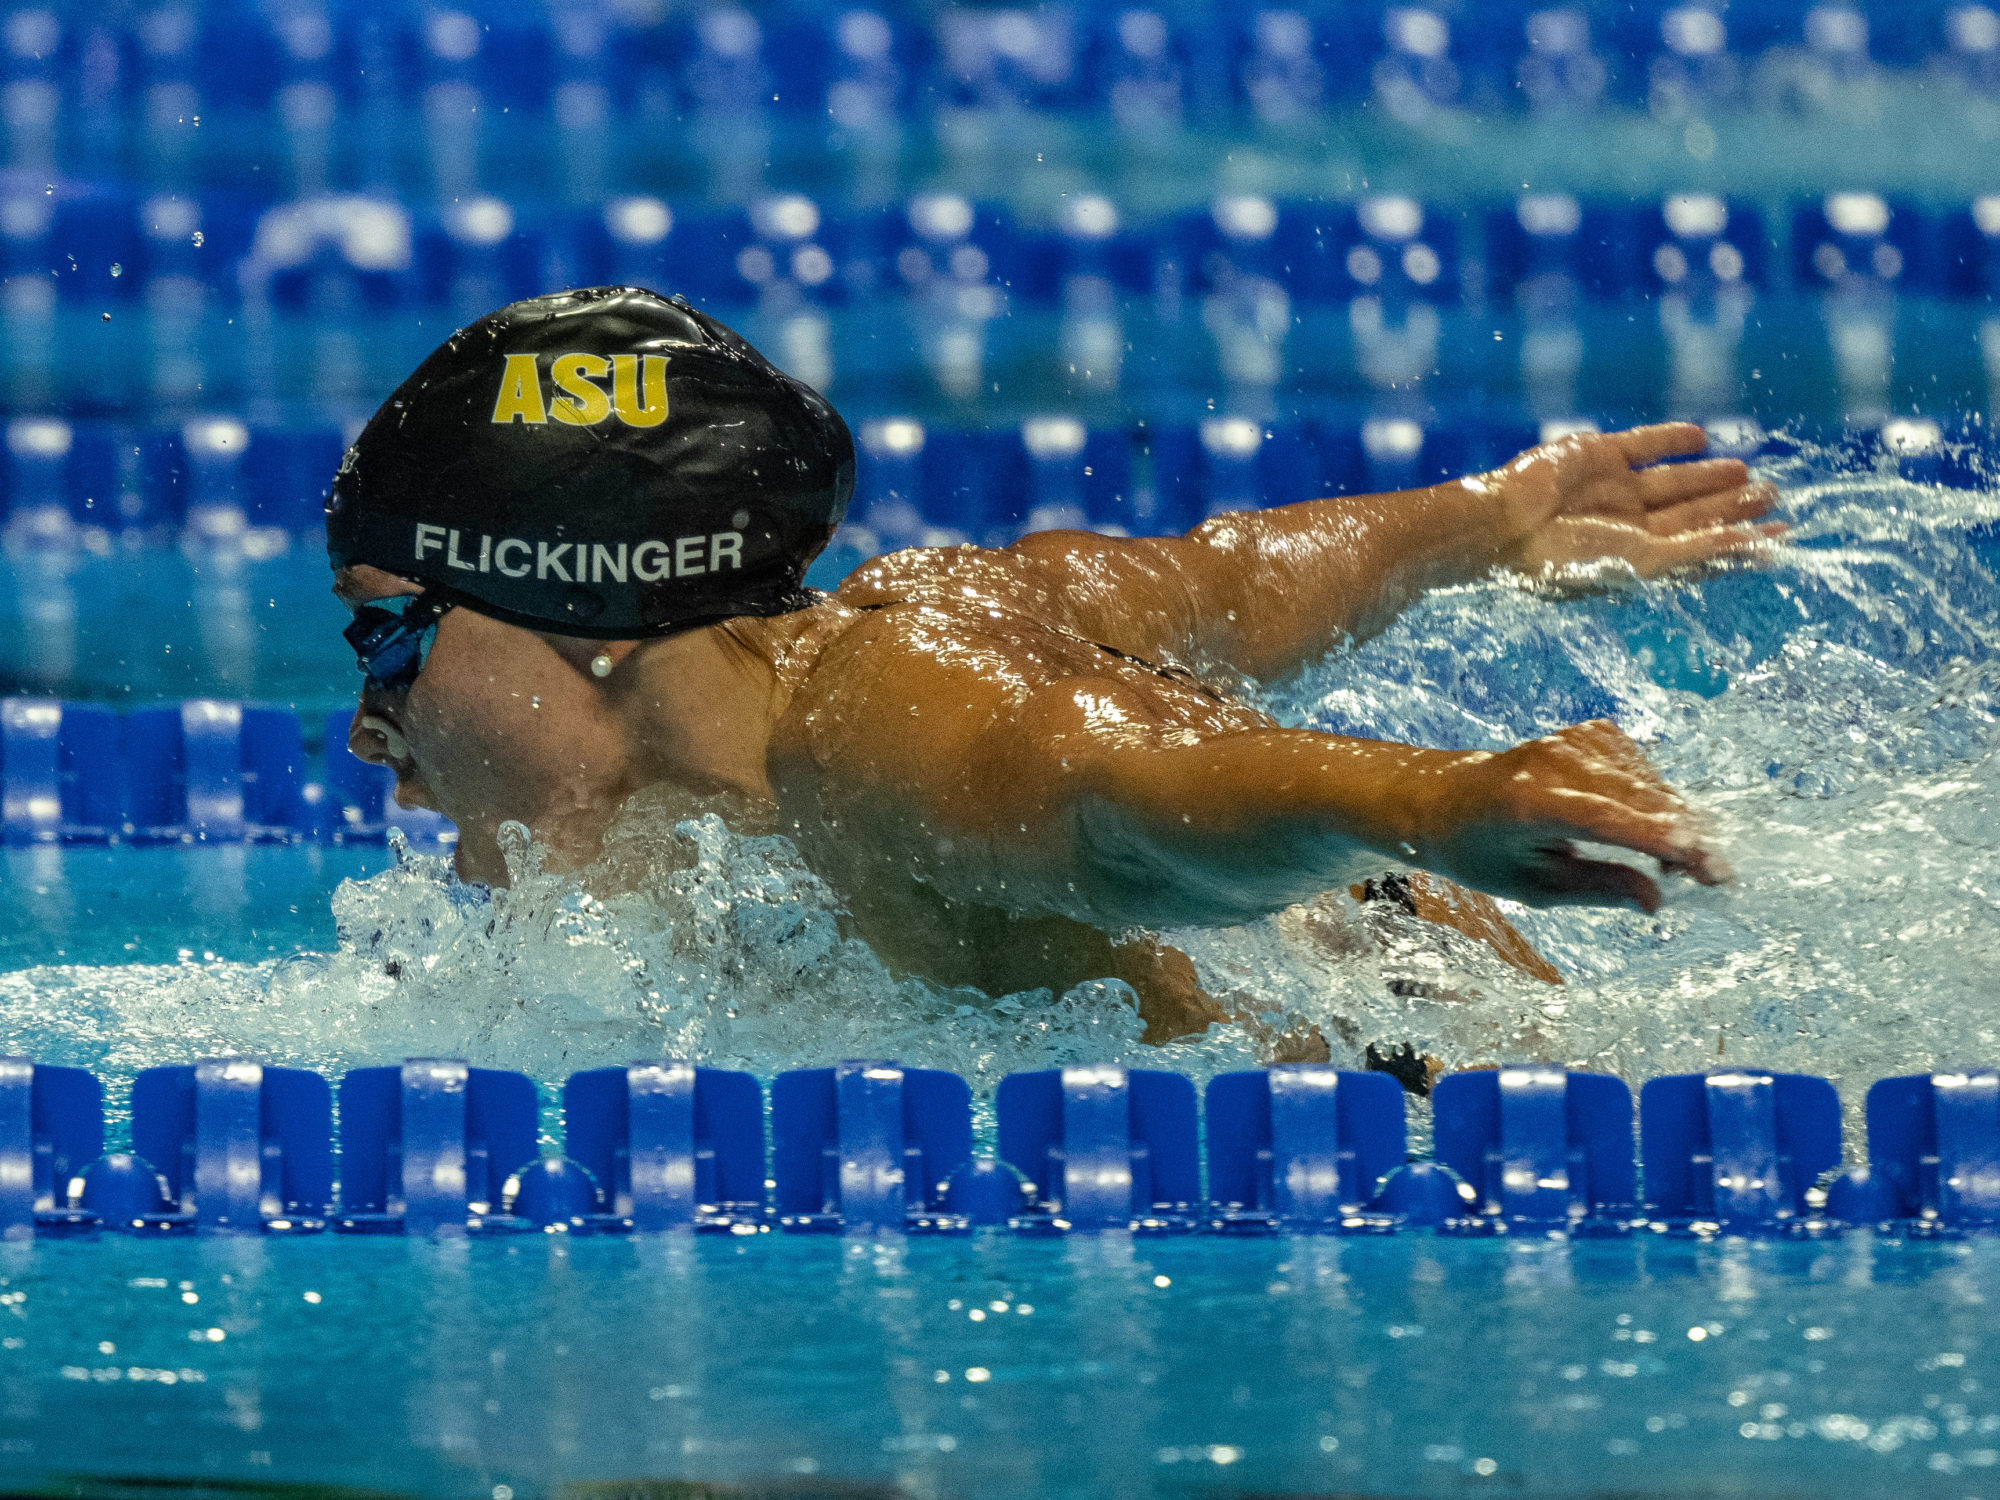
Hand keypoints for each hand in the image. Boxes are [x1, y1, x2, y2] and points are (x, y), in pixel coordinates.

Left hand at [1417, 720, 1729, 912]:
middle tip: (1713, 881)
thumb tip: (1658, 902)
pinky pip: (1641, 768)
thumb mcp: (1533, 886)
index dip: (1669, 845)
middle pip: (1641, 799)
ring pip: (1650, 782)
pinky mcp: (1589, 732)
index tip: (1714, 873)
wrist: (1444, 799)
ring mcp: (1572, 740)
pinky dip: (1655, 798)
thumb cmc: (1480, 853)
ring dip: (1675, 821)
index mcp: (1530, 804)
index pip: (1612, 821)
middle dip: (1688, 840)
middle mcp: (1553, 762)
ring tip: (1674, 864)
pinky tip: (1646, 825)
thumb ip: (1596, 889)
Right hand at [1479, 422, 1783, 575]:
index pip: (1700, 547)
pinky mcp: (1596, 455)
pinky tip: (1700, 436)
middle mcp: (1627, 524)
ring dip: (1710, 476)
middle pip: (1692, 513)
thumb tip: (1757, 545)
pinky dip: (1670, 439)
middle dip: (1733, 505)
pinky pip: (1642, 445)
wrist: (1506, 524)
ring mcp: (1612, 489)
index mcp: (1636, 557)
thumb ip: (1701, 551)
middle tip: (1773, 494)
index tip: (1781, 533)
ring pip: (1674, 480)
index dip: (1741, 539)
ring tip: (1749, 472)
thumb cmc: (1567, 559)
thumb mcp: (1644, 563)